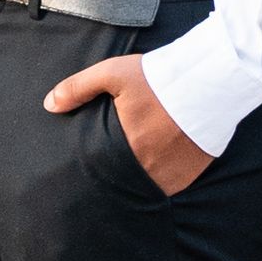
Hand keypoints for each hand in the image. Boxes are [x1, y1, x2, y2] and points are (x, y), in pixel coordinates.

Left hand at [41, 52, 209, 192]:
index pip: (100, 171)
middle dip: (117, 175)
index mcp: (125, 148)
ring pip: (145, 187)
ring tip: (140, 163)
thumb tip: (49, 105)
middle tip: (118, 164)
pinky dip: (163, 179)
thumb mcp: (115, 73)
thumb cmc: (160, 77)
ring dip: (140, 179)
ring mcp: (170, 175)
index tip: (95, 165)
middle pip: (122, 182)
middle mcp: (147, 168)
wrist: (212, 78)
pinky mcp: (190, 176)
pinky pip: (169, 187)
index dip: (96, 170)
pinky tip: (162, 162)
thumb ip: (79, 88)